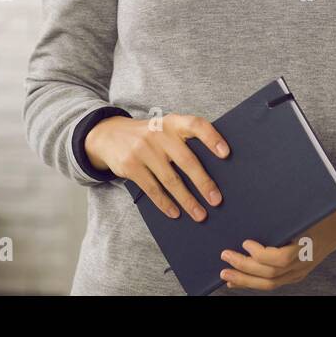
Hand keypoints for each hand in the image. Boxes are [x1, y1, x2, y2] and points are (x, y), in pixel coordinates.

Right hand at [85, 113, 229, 220]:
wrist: (109, 134)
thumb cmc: (149, 136)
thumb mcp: (165, 129)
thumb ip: (183, 141)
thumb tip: (214, 171)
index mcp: (172, 122)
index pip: (196, 125)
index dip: (212, 137)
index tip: (226, 154)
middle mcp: (159, 133)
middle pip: (186, 160)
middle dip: (203, 183)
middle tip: (216, 200)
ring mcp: (143, 149)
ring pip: (170, 180)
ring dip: (187, 200)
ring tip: (200, 214)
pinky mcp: (130, 165)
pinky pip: (152, 189)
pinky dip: (165, 203)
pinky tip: (175, 213)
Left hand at [218, 189, 335, 290]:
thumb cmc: (319, 210)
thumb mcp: (307, 204)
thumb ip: (286, 204)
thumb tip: (256, 189)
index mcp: (306, 242)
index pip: (281, 258)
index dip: (260, 254)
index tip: (245, 242)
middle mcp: (304, 261)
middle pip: (271, 273)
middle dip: (245, 266)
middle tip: (224, 255)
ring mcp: (300, 271)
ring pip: (270, 283)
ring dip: (245, 279)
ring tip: (225, 273)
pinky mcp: (295, 275)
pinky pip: (273, 283)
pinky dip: (252, 283)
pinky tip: (236, 280)